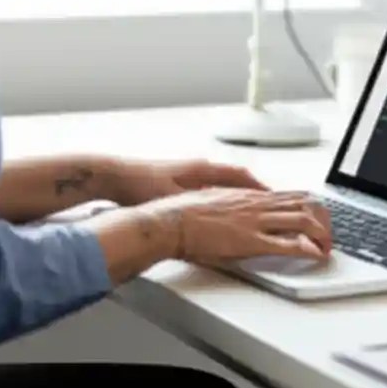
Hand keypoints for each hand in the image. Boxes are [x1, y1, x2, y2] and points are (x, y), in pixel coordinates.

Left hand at [107, 159, 269, 205]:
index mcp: (202, 169)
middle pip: (234, 178)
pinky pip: (208, 189)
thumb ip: (199, 207)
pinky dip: (219, 198)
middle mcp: (198, 169)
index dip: (258, 187)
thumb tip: (221, 218)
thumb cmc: (141, 185)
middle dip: (252, 190)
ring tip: (248, 207)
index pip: (240, 175)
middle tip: (268, 203)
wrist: (114, 177)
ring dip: (236, 194)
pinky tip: (218, 211)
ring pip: (221, 184)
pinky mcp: (178, 182)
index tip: (273, 196)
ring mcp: (188, 174)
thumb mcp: (174, 199)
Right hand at [141, 188, 331, 265]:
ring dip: (321, 234)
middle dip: (324, 219)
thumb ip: (235, 204)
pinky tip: (316, 256)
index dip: (311, 204)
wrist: (170, 222)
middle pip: (306, 203)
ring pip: (304, 220)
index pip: (293, 194)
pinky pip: (289, 244)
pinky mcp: (252, 242)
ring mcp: (257, 222)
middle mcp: (258, 204)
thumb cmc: (184, 214)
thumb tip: (242, 209)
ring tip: (326, 247)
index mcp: (251, 195)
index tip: (319, 214)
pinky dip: (308, 249)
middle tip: (328, 234)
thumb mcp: (216, 200)